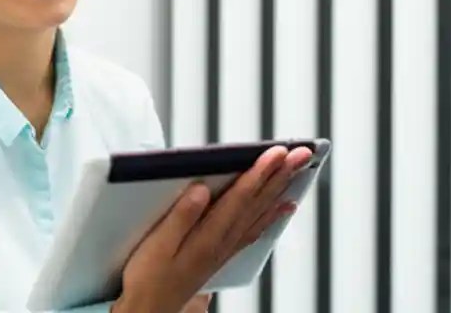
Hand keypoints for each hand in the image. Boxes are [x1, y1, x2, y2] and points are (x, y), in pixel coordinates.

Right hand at [115, 145, 311, 312]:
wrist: (151, 311)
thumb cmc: (149, 279)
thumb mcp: (157, 246)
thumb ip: (180, 217)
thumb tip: (201, 190)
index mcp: (207, 237)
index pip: (240, 198)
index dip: (260, 172)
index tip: (277, 153)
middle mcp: (222, 242)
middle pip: (257, 202)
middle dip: (280, 175)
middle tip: (301, 154)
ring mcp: (225, 248)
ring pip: (260, 213)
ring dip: (279, 189)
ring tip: (297, 171)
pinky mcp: (222, 253)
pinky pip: (255, 229)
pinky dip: (272, 215)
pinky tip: (283, 207)